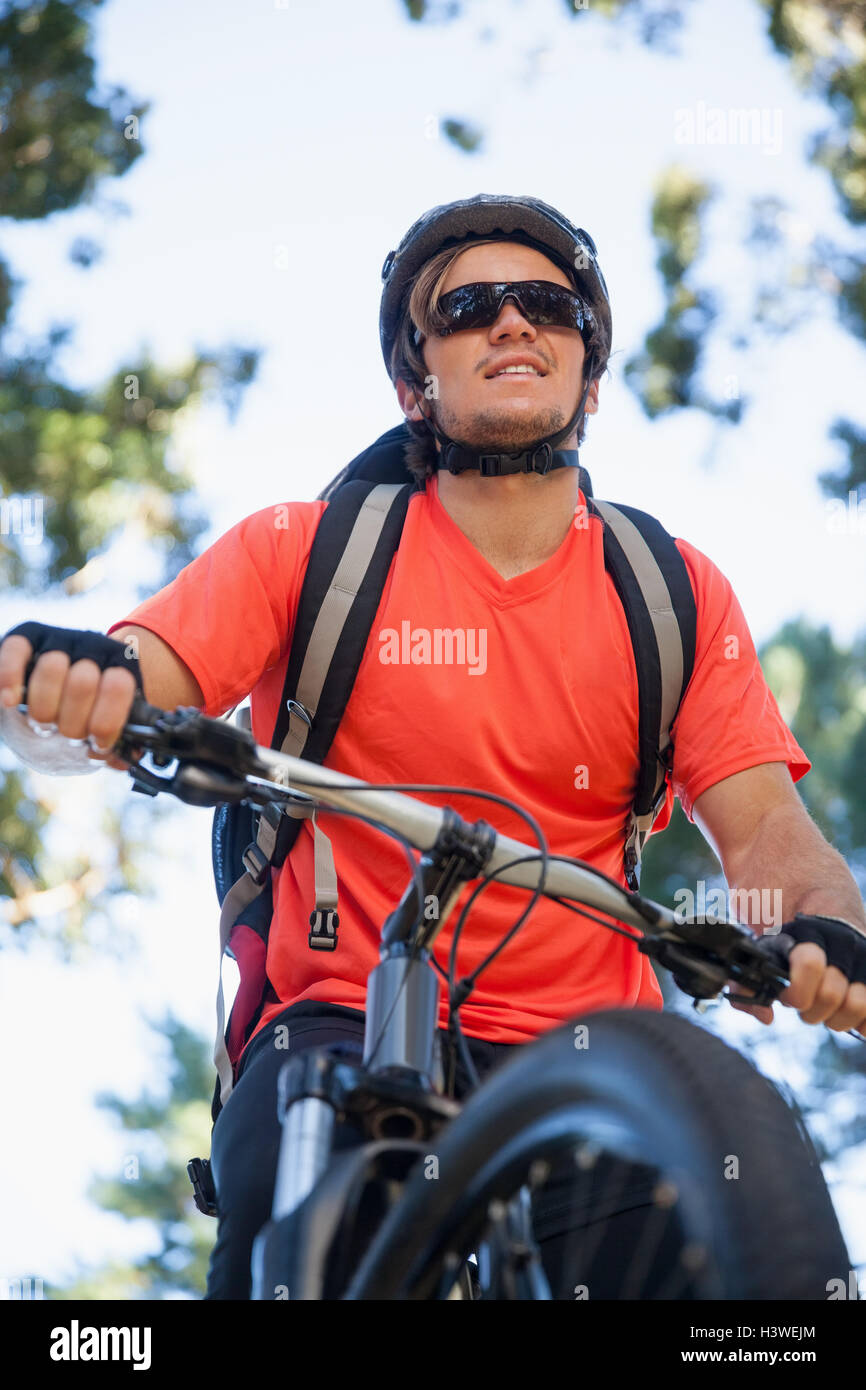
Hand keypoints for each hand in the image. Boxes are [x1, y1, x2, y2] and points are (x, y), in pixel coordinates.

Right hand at [0, 623, 141, 771]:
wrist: (64, 690)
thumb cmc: (88, 716)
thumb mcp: (108, 726)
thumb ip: (120, 744)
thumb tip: (120, 760)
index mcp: (121, 667)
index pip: (119, 685)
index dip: (106, 722)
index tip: (96, 743)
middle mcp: (92, 648)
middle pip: (82, 682)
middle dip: (72, 722)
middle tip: (67, 736)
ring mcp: (59, 640)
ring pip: (51, 667)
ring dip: (44, 709)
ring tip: (44, 724)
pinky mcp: (27, 638)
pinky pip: (16, 648)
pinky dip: (10, 677)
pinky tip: (10, 702)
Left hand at [728, 914, 865, 1036]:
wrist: (818, 900)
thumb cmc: (786, 932)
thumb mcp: (761, 946)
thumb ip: (746, 982)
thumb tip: (766, 1017)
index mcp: (810, 931)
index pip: (810, 964)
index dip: (796, 992)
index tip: (787, 997)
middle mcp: (844, 942)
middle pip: (831, 995)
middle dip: (811, 1011)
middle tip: (803, 1004)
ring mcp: (865, 957)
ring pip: (858, 1006)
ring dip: (837, 1019)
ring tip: (825, 1010)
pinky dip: (862, 1023)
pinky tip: (847, 1016)